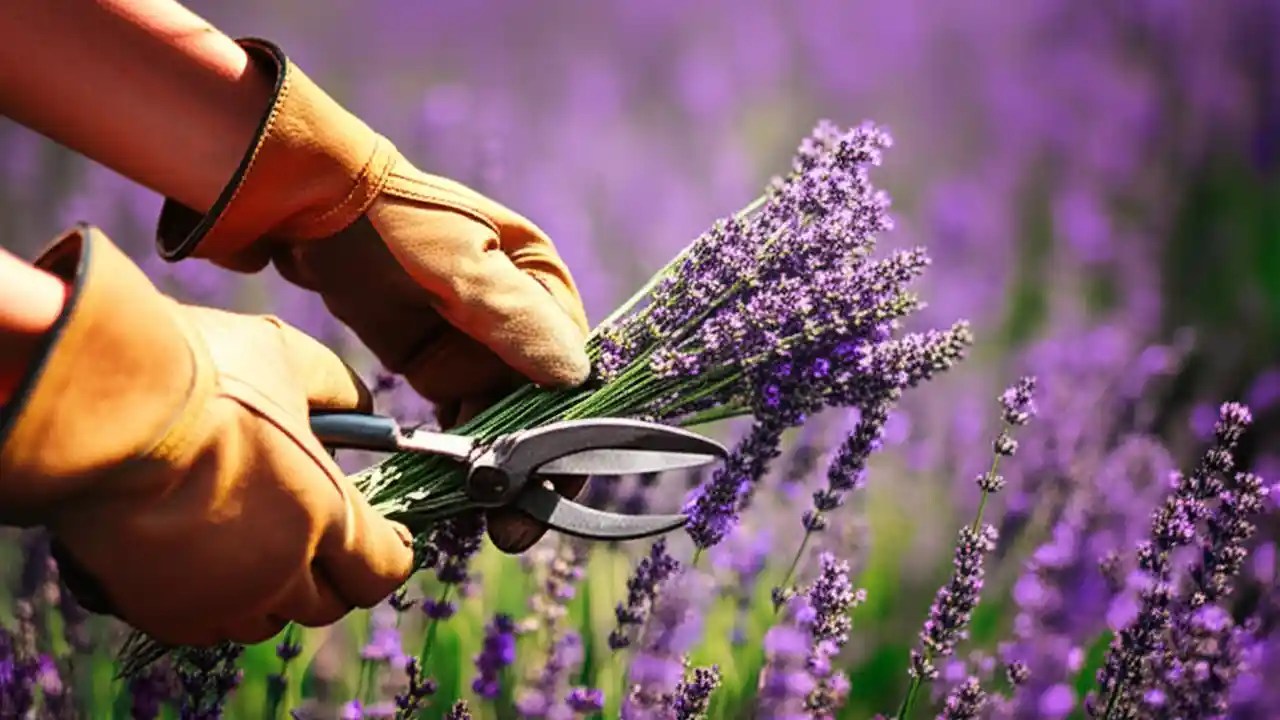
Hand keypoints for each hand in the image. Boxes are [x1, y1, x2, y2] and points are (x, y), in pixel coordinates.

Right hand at [0, 226, 413, 645]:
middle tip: (320, 538)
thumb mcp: (288, 357)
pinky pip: (206, 624)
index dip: (390, 552)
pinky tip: (204, 560)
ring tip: (257, 546)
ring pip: (266, 619)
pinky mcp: (163, 610)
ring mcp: (220, 598)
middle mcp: (281, 571)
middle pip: (326, 603)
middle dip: (331, 573)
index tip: (386, 536)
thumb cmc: (201, 374)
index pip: (383, 569)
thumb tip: (362, 407)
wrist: (98, 408)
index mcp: (328, 514)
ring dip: (272, 590)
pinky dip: (215, 601)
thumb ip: (338, 388)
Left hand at [156, 39, 592, 552]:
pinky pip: (459, 420)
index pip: (574, 367)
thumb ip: (512, 320)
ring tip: (489, 520)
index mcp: (542, 284)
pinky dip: (457, 454)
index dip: (573, 427)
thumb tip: (575, 378)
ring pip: (502, 420)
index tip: (560, 481)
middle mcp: (520, 320)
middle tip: (518, 523)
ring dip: (497, 468)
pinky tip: (453, 490)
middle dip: (535, 464)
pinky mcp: (436, 367)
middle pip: (542, 405)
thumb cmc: (393, 222)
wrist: (310, 208)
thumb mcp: (458, 265)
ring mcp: (477, 346)